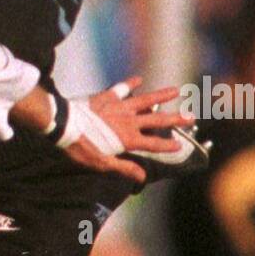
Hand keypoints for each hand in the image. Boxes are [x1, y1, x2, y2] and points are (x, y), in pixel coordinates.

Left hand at [64, 77, 194, 183]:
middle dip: (175, 119)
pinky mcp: (108, 96)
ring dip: (161, 95)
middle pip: (157, 121)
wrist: (64, 124)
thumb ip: (124, 168)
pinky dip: (131, 83)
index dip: (167, 146)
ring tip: (176, 91)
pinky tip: (139, 79)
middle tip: (191, 117)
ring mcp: (120, 107)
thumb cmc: (81, 147)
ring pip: (145, 100)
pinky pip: (123, 88)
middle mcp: (129, 121)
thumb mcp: (102, 163)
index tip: (180, 145)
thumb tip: (142, 176)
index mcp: (128, 139)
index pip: (153, 145)